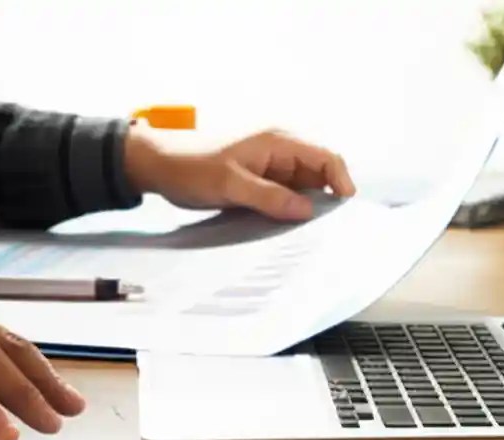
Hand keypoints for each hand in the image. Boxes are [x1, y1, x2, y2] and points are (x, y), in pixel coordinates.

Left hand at [123, 127, 356, 220]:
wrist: (160, 165)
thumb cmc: (192, 166)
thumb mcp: (231, 184)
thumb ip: (270, 196)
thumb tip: (307, 210)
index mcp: (278, 141)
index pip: (325, 157)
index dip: (340, 180)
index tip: (344, 207)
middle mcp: (279, 152)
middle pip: (317, 175)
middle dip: (324, 199)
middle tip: (325, 230)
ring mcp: (269, 168)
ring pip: (301, 189)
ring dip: (304, 208)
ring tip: (307, 234)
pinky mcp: (257, 183)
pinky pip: (282, 197)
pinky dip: (287, 211)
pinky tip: (286, 229)